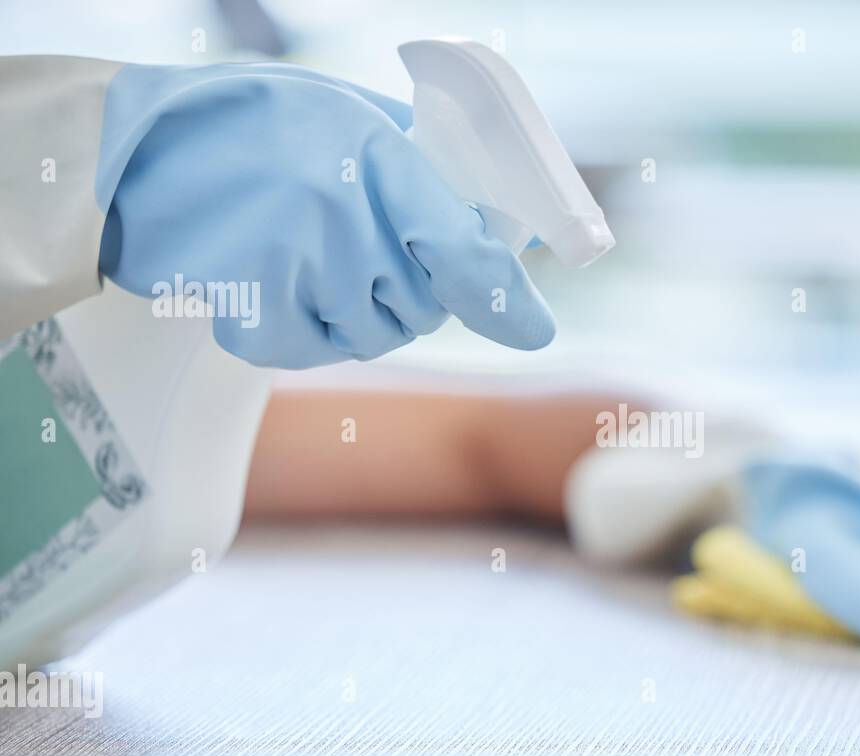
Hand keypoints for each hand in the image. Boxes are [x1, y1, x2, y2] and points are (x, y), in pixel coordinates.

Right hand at [95, 63, 554, 367]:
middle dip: (415, 288)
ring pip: (377, 335)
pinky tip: (284, 280)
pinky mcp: (259, 318)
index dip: (506, 300)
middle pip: (424, 306)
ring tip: (319, 253)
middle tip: (373, 245)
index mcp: (378, 161)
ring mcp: (301, 275)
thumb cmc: (257, 125)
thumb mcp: (351, 117)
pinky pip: (318, 351)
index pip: (466, 254)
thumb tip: (493, 226)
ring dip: (365, 310)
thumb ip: (425, 169)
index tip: (534, 330)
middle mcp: (346, 224)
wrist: (143, 152)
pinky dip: (311, 327)